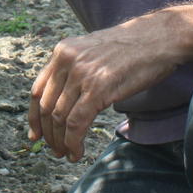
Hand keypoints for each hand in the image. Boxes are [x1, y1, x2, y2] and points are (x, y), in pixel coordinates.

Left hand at [28, 14, 179, 160]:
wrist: (159, 38)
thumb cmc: (131, 48)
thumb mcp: (92, 51)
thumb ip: (74, 69)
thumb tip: (63, 98)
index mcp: (62, 51)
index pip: (37, 90)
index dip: (33, 117)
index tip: (35, 135)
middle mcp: (67, 60)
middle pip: (46, 106)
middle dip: (48, 134)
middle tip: (55, 150)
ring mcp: (82, 74)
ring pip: (59, 117)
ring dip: (61, 142)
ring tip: (67, 154)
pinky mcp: (98, 88)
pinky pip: (77, 123)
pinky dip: (73, 142)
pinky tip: (78, 152)